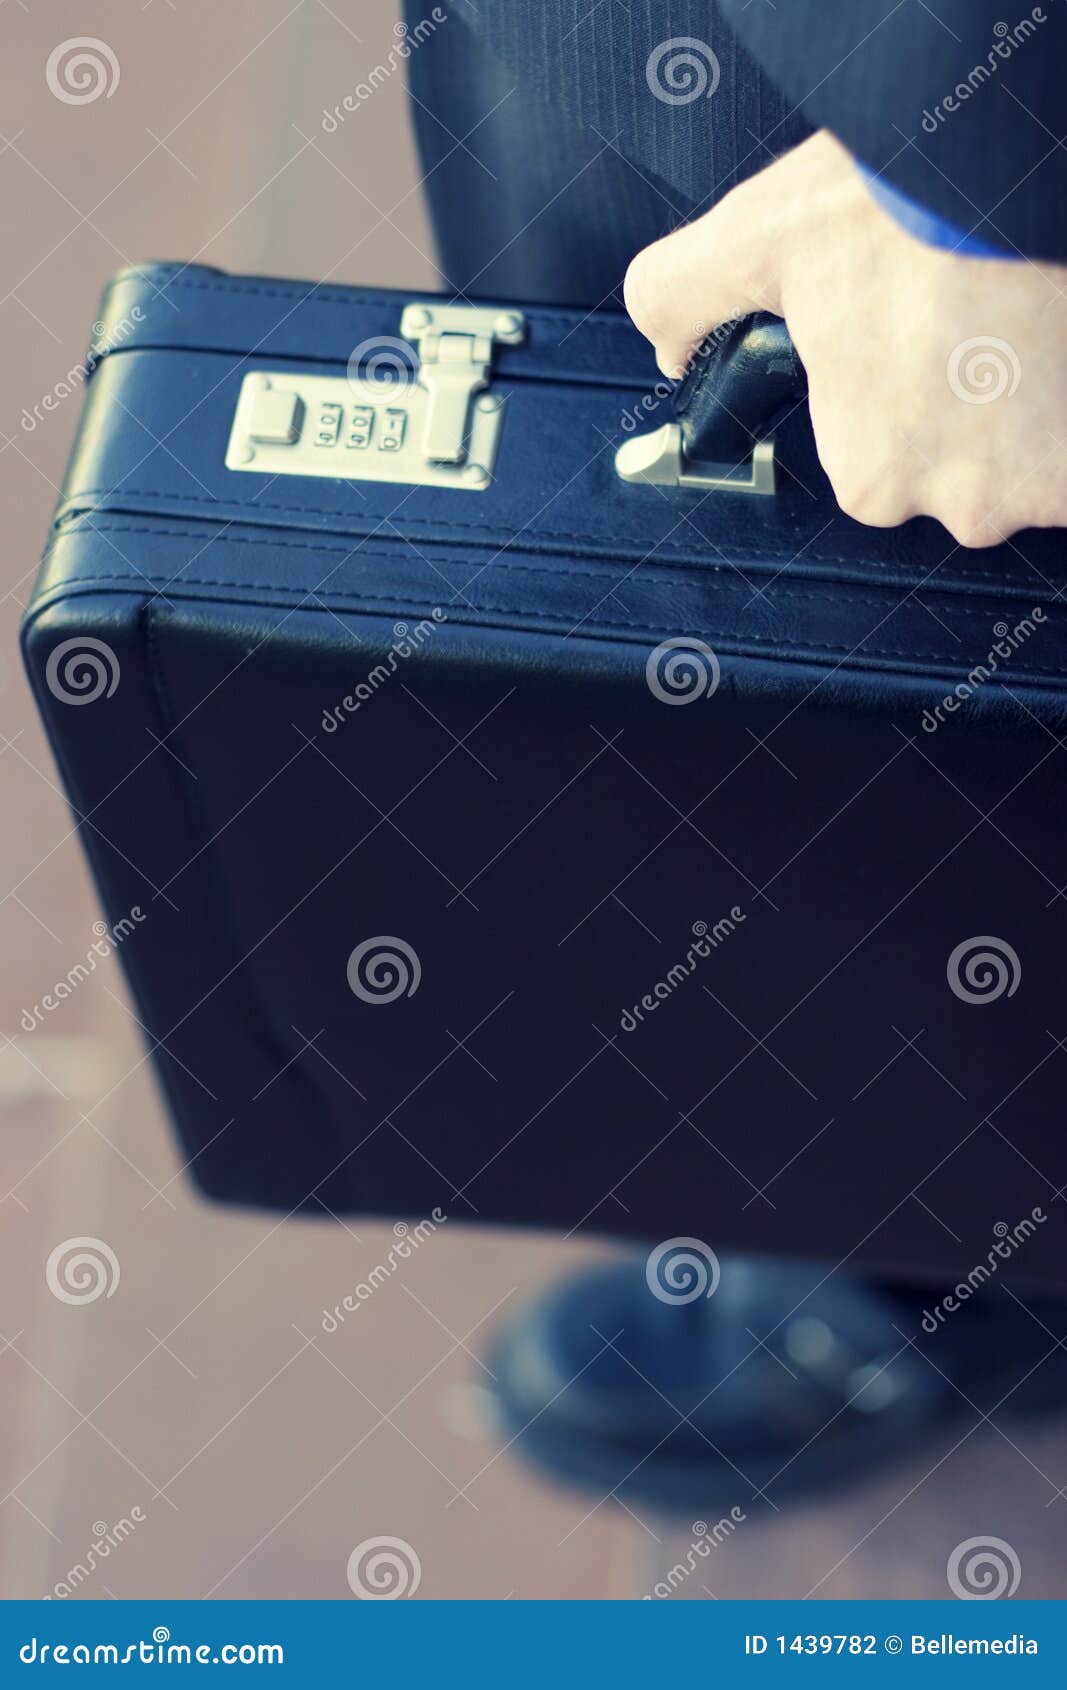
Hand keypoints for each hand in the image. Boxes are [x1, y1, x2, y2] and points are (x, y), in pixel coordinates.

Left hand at [623, 131, 1066, 547]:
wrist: (1022, 168)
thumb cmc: (906, 198)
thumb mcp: (763, 233)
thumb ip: (688, 295)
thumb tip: (667, 339)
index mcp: (870, 470)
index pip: (879, 457)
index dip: (894, 390)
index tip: (916, 339)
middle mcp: (955, 503)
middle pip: (961, 467)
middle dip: (968, 405)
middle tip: (976, 319)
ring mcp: (1038, 490)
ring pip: (1028, 459)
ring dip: (1030, 405)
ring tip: (1022, 325)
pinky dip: (1066, 415)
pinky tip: (1051, 351)